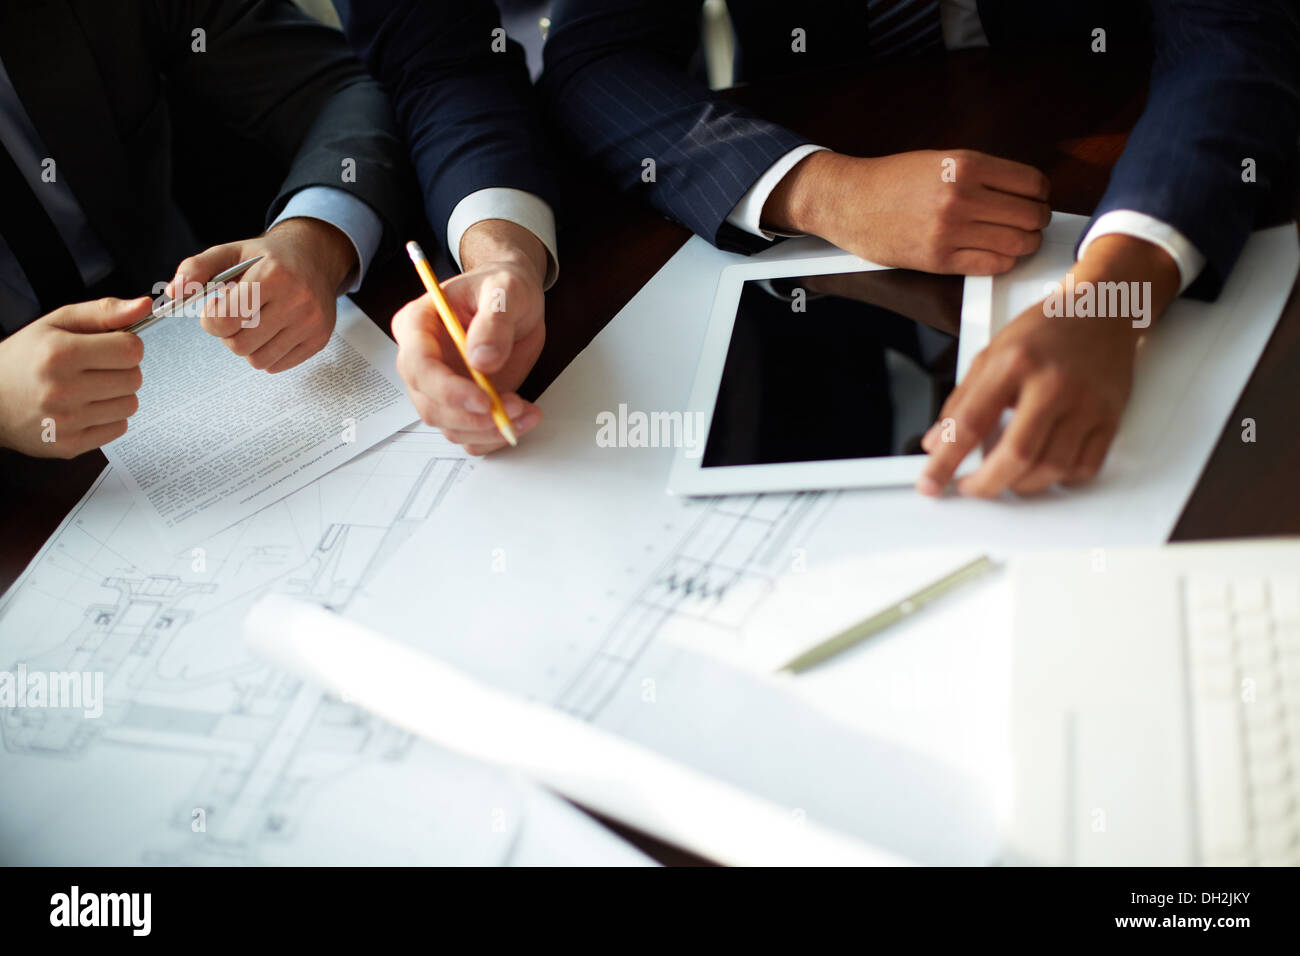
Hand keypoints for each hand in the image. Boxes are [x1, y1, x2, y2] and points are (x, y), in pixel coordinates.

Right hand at [0, 297, 148, 457]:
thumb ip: (104, 312)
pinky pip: (119, 428)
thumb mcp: (57, 323)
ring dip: (118, 394)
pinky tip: (85, 408)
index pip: (131, 350)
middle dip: (123, 369)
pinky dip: (109, 417)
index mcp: (60, 353)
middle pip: (134, 378)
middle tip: (98, 368)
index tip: (113, 346)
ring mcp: (66, 421)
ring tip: (90, 388)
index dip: (128, 345)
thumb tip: (144, 305)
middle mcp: (62, 389)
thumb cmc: (26, 357)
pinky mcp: (70, 445)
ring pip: (130, 405)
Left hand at [168, 218, 357, 373]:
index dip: (210, 320)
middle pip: (239, 345)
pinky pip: (277, 365)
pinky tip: (272, 331)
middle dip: (227, 334)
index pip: (225, 319)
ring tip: (254, 324)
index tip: (215, 309)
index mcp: (273, 275)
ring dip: (247, 346)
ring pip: (257, 360)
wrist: (315, 258)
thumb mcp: (231, 252)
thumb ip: (196, 268)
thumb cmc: (269, 258)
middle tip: (234, 316)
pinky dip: (267, 353)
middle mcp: (297, 300)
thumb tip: (173, 293)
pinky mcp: (319, 340)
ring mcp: (311, 323)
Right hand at [392, 219, 547, 454]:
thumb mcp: (505, 289)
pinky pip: (469, 435)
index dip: (448, 389)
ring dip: (488, 430)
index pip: (419, 366)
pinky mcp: (462, 404)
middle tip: (513, 408)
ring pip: (450, 426)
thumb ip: (494, 320)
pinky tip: (521, 419)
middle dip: (472, 417)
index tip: (484, 400)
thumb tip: (482, 359)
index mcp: (418, 324)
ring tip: (525, 413)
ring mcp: (441, 386)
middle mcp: (422, 360)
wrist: (515, 301)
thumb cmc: (503, 287)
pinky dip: (494, 436)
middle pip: (430, 404)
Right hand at [765, 149, 1050, 274]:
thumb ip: (983, 172)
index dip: (1040, 194)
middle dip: (1036, 220)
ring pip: (1018, 243)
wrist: (851, 203)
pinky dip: (1003, 262)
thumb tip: (1026, 190)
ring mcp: (951, 230)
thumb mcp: (942, 160)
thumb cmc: (895, 181)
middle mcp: (962, 197)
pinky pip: (993, 265)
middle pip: (1031, 215)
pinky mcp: (940, 259)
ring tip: (1014, 240)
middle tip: (1028, 223)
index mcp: (966, 165)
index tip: (1034, 200)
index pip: (1033, 183)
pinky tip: (994, 254)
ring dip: (1024, 244)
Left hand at [916, 234, 1180, 496]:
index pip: (972, 423)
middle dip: (986, 484)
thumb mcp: (991, 354)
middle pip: (1018, 454)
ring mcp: (1087, 403)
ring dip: (1021, 485)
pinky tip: (1043, 468)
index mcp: (1014, 363)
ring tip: (1005, 476)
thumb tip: (936, 443)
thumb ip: (961, 401)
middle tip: (970, 488)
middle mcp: (1053, 383)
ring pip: (1052, 468)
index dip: (946, 461)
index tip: (930, 483)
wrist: (1102, 311)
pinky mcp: (1111, 418)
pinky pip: (1084, 467)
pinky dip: (1059, 479)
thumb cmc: (1044, 331)